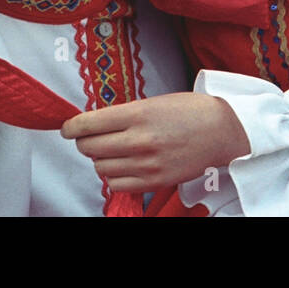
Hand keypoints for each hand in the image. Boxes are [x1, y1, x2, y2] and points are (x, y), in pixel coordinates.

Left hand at [60, 92, 249, 192]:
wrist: (221, 131)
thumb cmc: (188, 111)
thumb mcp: (152, 102)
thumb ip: (123, 114)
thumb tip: (94, 124)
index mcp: (137, 114)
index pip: (88, 123)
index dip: (71, 127)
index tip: (67, 129)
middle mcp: (139, 139)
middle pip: (89, 147)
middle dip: (83, 143)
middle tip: (88, 138)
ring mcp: (146, 163)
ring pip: (100, 167)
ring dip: (99, 160)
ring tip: (110, 152)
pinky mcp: (154, 181)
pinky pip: (116, 184)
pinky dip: (113, 176)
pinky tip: (122, 166)